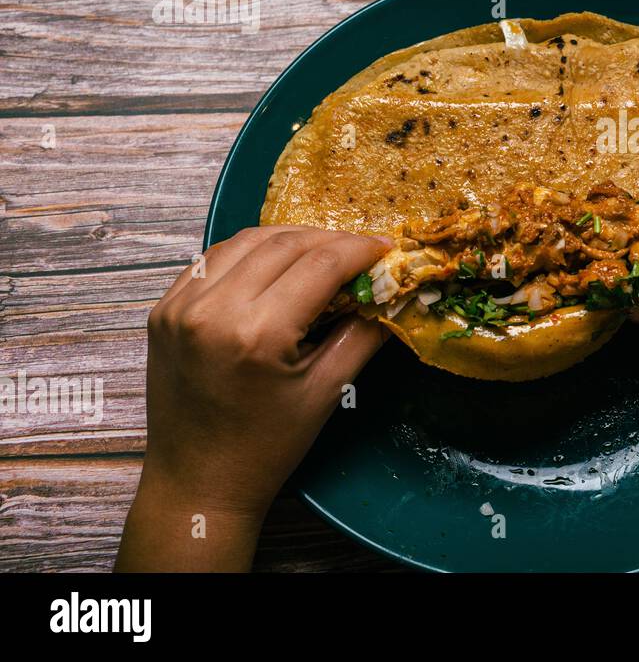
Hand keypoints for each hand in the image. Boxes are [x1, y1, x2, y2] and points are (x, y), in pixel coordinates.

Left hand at [116, 226, 391, 570]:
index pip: (320, 264)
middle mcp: (212, 309)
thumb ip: (363, 334)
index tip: (387, 249)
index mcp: (256, 333)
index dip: (360, 249)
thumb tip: (391, 291)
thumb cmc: (267, 446)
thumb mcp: (326, 391)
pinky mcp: (164, 309)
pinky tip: (275, 266)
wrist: (197, 482)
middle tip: (361, 252)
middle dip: (331, 240)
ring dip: (290, 239)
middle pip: (285, 243)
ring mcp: (180, 306)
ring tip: (322, 254)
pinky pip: (213, 259)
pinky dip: (250, 253)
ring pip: (247, 241)